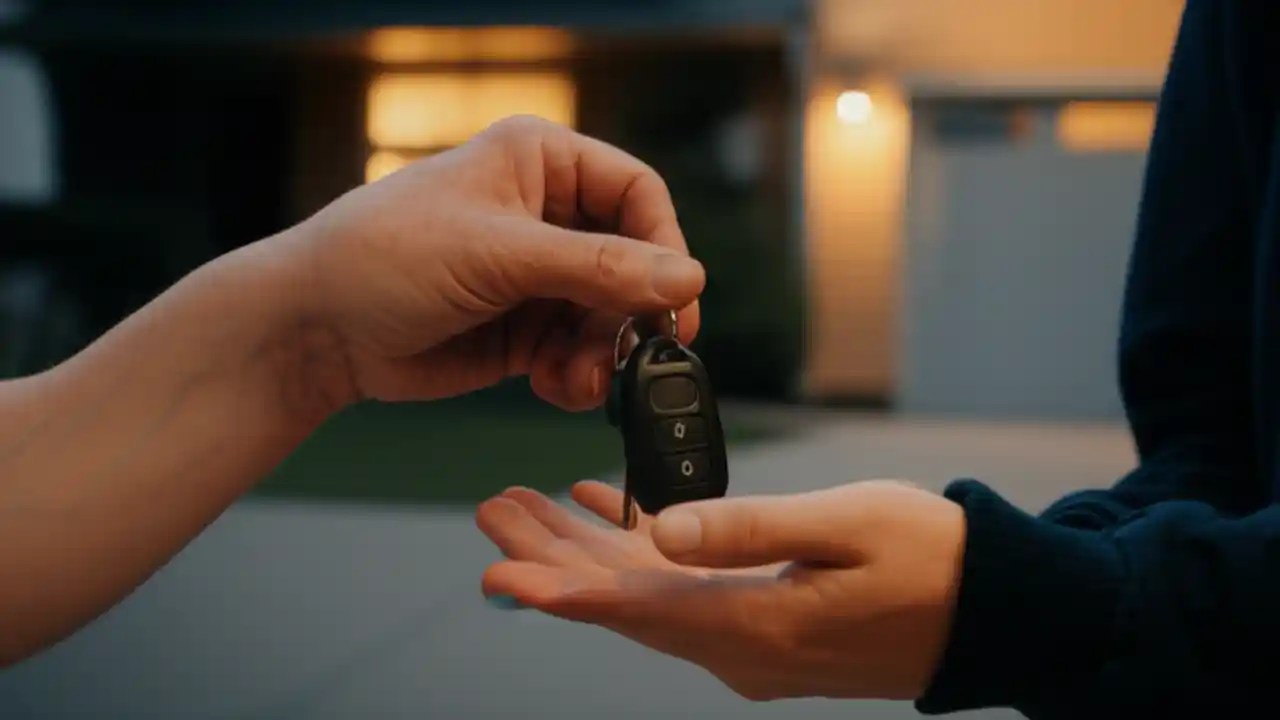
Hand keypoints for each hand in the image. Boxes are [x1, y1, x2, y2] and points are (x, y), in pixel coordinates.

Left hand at [282, 115, 703, 410]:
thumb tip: (687, 279)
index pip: (637, 193)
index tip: (673, 301)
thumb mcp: (498, 253)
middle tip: (638, 356)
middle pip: (633, 262)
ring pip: (611, 316)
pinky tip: (553, 387)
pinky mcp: (524, 329)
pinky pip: (579, 353)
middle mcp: (547, 214)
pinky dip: (577, 376)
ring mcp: (537, 275)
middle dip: (632, 313)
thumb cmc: (385, 257)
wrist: (316, 328)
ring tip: (575, 379)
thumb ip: (598, 268)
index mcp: (540, 162)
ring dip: (603, 354)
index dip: (664, 246)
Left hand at [476, 480, 964, 700]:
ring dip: (588, 556)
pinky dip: (643, 556)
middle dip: (554, 563)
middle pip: (626, 605)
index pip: (637, 611)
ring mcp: (751, 643)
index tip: (504, 576)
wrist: (992, 611)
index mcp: (757, 628)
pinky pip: (684, 595)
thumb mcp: (847, 525)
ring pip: (647, 598)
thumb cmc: (933, 560)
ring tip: (530, 513)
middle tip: (495, 518)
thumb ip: (750, 528)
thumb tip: (663, 529)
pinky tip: (612, 516)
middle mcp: (742, 648)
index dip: (563, 591)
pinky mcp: (763, 626)